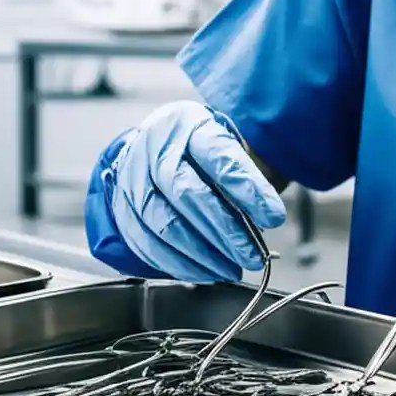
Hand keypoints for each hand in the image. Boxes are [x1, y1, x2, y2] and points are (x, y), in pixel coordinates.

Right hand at [108, 101, 286, 282]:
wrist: (151, 148)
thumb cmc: (198, 150)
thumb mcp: (226, 144)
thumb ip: (244, 177)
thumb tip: (267, 219)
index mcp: (187, 124)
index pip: (219, 157)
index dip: (248, 189)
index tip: (274, 217)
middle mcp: (153, 147)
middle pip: (187, 192)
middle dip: (225, 230)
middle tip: (253, 255)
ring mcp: (131, 178)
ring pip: (164, 223)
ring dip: (203, 254)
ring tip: (232, 269)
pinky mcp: (121, 209)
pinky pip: (147, 243)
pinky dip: (179, 264)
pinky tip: (205, 271)